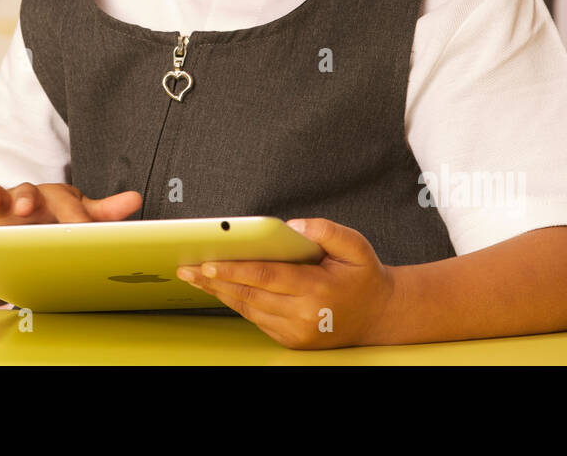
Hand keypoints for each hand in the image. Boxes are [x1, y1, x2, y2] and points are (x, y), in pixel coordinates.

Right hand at [0, 183, 141, 226]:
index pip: (63, 199)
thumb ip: (102, 212)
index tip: (81, 227)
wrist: (15, 218)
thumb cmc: (49, 217)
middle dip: (28, 198)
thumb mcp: (75, 216)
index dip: (72, 212)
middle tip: (30, 208)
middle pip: (25, 192)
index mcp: (50, 196)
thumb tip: (135, 198)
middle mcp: (22, 196)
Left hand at [176, 218, 395, 348]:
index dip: (234, 270)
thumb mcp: (356, 246)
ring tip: (196, 277)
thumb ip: (326, 230)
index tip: (208, 263)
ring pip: (249, 310)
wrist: (380, 316)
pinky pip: (257, 319)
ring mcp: (296, 332)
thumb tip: (293, 225)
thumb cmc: (364, 277)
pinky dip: (238, 303)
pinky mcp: (292, 340)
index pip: (266, 277)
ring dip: (221, 293)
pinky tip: (222, 289)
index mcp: (317, 289)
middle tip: (186, 270)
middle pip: (249, 295)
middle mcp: (303, 315)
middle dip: (215, 281)